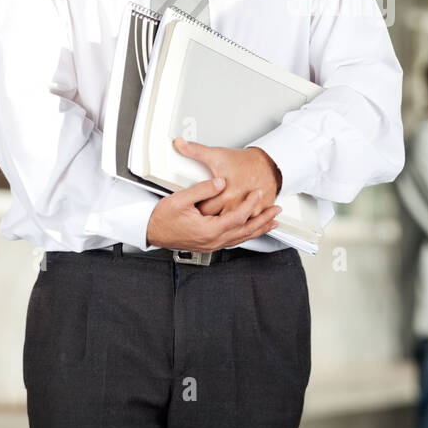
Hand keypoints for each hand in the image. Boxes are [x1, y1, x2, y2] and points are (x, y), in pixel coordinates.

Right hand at [145, 176, 282, 251]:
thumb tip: (220, 182)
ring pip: (241, 238)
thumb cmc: (162, 218)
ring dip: (258, 229)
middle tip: (276, 211)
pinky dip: (246, 234)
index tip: (257, 192)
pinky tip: (251, 230)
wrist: (150, 231)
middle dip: (263, 220)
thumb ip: (203, 189)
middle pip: (245, 231)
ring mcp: (211, 245)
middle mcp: (212, 241)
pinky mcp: (209, 245)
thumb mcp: (180, 199)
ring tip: (272, 222)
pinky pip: (234, 241)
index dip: (250, 204)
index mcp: (208, 230)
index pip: (237, 217)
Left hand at [170, 137, 280, 217]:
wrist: (268, 164)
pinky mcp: (257, 213)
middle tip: (201, 215)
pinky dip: (237, 224)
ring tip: (214, 219)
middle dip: (207, 218)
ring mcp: (249, 210)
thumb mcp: (217, 155)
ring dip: (222, 223)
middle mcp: (237, 204)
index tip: (192, 208)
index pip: (204, 210)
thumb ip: (195, 150)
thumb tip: (179, 144)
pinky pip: (245, 225)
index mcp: (226, 193)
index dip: (196, 210)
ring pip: (230, 225)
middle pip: (215, 219)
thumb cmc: (243, 161)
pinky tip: (229, 221)